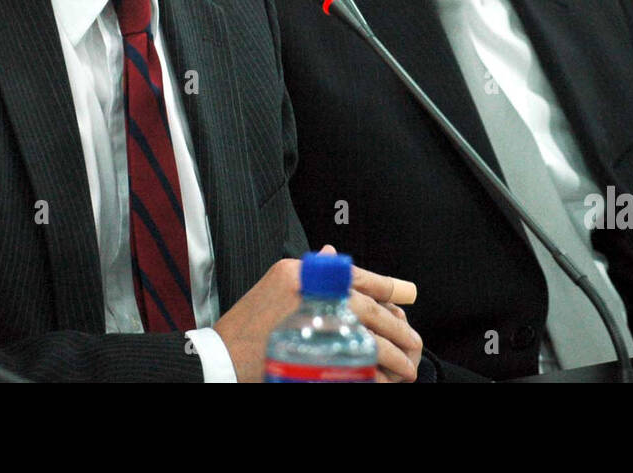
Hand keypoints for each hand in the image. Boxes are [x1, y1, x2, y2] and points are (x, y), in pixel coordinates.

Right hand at [213, 250, 421, 381]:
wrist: (217, 359)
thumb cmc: (246, 326)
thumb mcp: (275, 285)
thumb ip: (309, 272)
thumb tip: (332, 254)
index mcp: (300, 273)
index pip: (355, 276)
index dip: (387, 286)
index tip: (409, 294)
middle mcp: (307, 295)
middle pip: (367, 309)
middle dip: (396, 327)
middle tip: (414, 341)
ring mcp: (310, 327)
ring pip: (366, 337)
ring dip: (391, 354)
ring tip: (406, 366)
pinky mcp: (310, 358)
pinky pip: (353, 363)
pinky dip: (372, 373)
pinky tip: (383, 379)